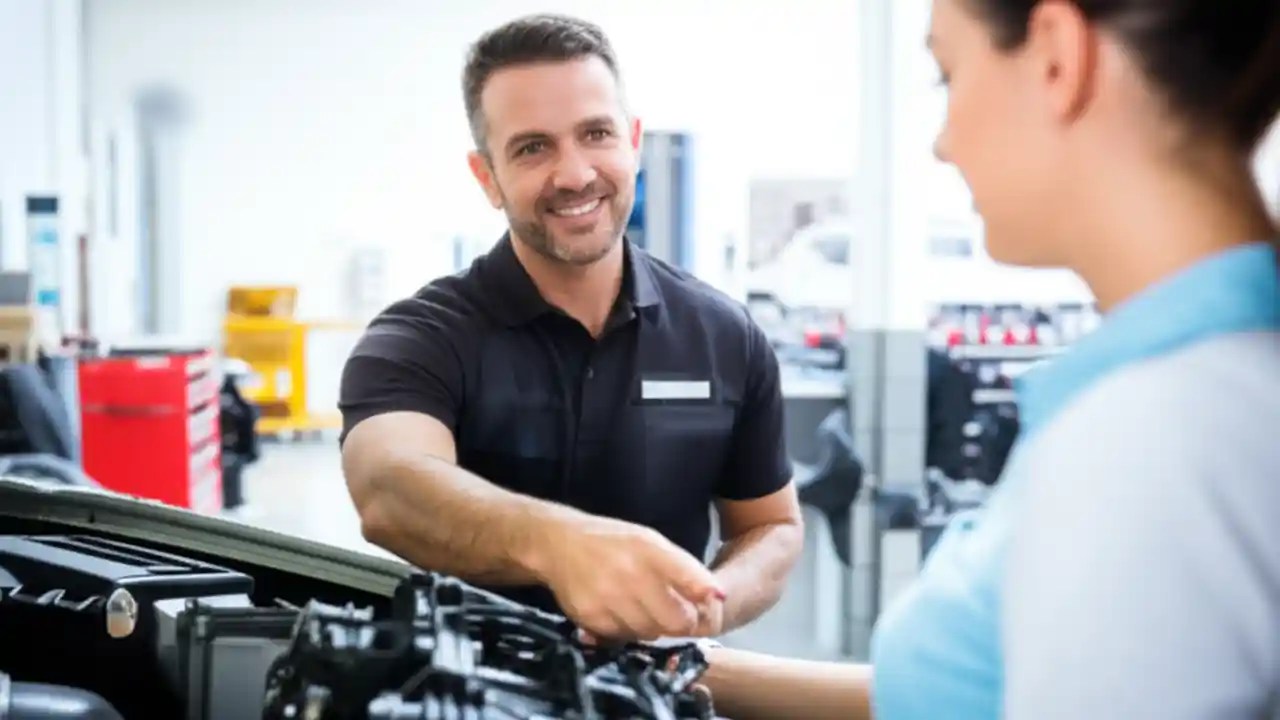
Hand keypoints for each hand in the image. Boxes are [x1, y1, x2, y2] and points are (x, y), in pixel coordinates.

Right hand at [536, 515, 725, 641]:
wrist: (557, 544)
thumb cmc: (613, 542)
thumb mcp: (650, 541)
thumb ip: (684, 569)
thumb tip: (719, 597)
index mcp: (649, 548)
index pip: (692, 580)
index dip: (705, 598)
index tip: (709, 602)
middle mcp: (629, 573)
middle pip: (677, 621)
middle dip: (682, 621)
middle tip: (673, 611)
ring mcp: (608, 598)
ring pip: (652, 633)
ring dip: (654, 627)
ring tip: (642, 606)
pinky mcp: (590, 618)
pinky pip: (625, 638)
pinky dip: (629, 630)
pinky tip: (621, 611)